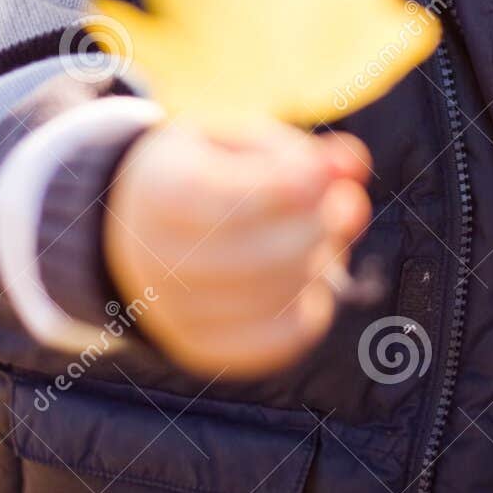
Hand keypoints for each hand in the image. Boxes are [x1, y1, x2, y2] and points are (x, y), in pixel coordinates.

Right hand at [104, 118, 371, 377]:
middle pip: (258, 256)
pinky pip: (277, 341)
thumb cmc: (204, 174)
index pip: (229, 202)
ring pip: (273, 299)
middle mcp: (157, 261)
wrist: (138, 232)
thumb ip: (295, 151)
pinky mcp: (203, 350)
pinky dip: (311, 307)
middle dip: (318, 228)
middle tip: (350, 203)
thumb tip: (354, 164)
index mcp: (160, 193)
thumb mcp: (239, 142)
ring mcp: (176, 314)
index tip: (328, 171)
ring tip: (324, 235)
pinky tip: (312, 277)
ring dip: (321, 264)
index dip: (289, 188)